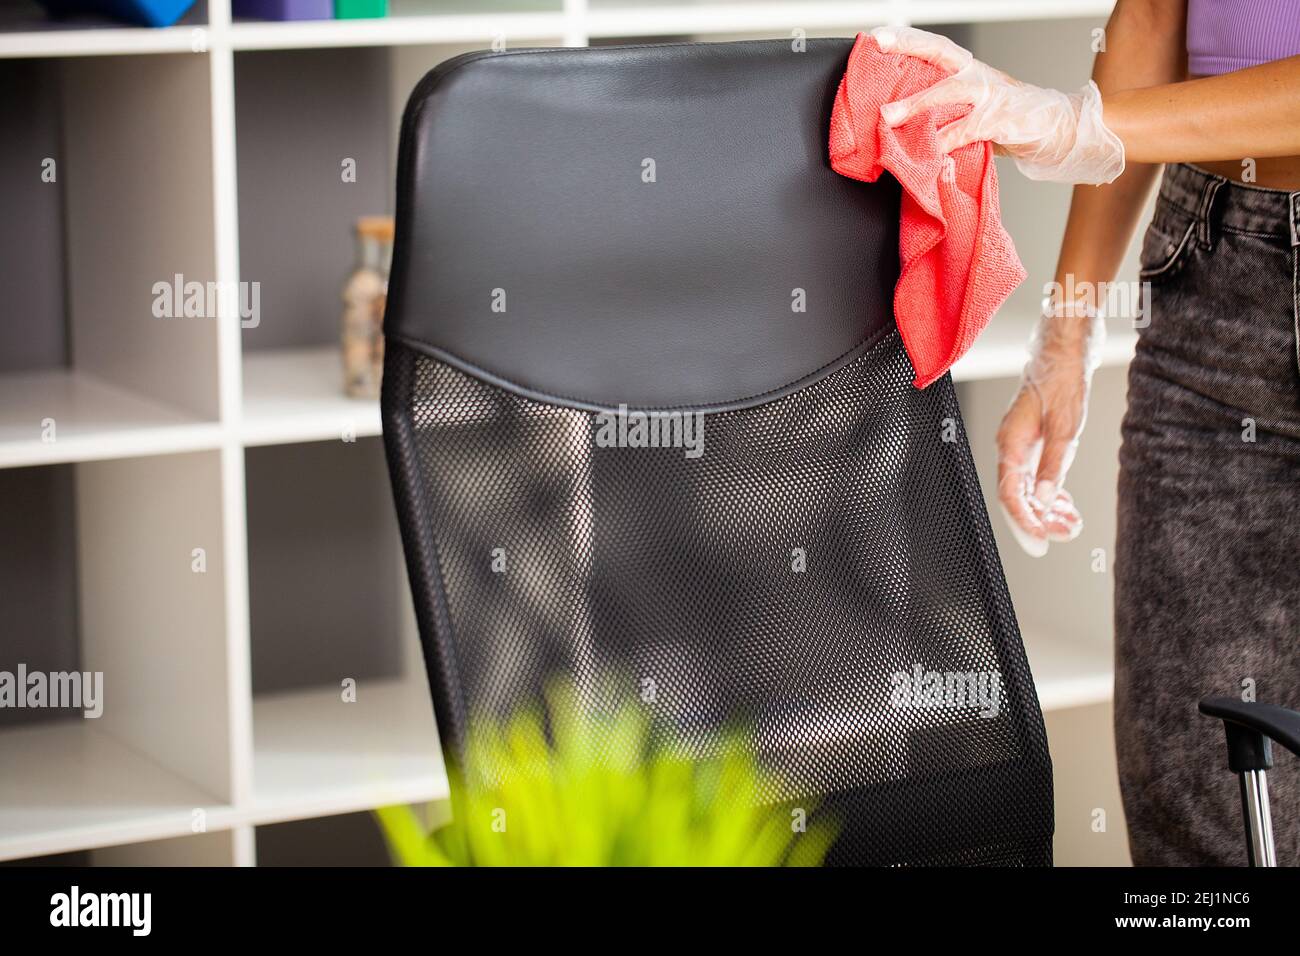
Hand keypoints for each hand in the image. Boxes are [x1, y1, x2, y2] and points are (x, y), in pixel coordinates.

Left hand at [870, 25, 1125, 185]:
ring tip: (890, 116)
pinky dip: (946, 141)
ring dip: (918, 103)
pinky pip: (968, 130)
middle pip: (941, 56)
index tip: (879, 35)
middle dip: (909, 48)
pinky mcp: (1003, 121)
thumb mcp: (972, 110)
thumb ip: (942, 111)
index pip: (936, 47)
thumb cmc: (1009, 120)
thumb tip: (900, 121)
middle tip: (879, 48)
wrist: (1059, 130)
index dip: (908, 39)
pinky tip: (929, 151)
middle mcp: (979, 77)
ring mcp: (992, 97)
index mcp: (970, 71)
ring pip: (950, 92)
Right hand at [996, 299, 1105, 556]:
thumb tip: (1048, 501)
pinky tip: (1064, 501)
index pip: (1011, 495)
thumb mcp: (1065, 427)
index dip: (1025, 522)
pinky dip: (1049, 491)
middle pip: (1018, 495)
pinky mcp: (1031, 439)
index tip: (1042, 540)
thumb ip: (1054, 466)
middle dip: (1040, 519)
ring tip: (1071, 522)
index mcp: (1011, 444)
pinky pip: (1034, 474)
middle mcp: (1010, 446)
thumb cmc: (1062, 378)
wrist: (1065, 347)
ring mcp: (1019, 443)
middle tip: (1065, 534)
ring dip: (1047, 507)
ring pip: (1027, 487)